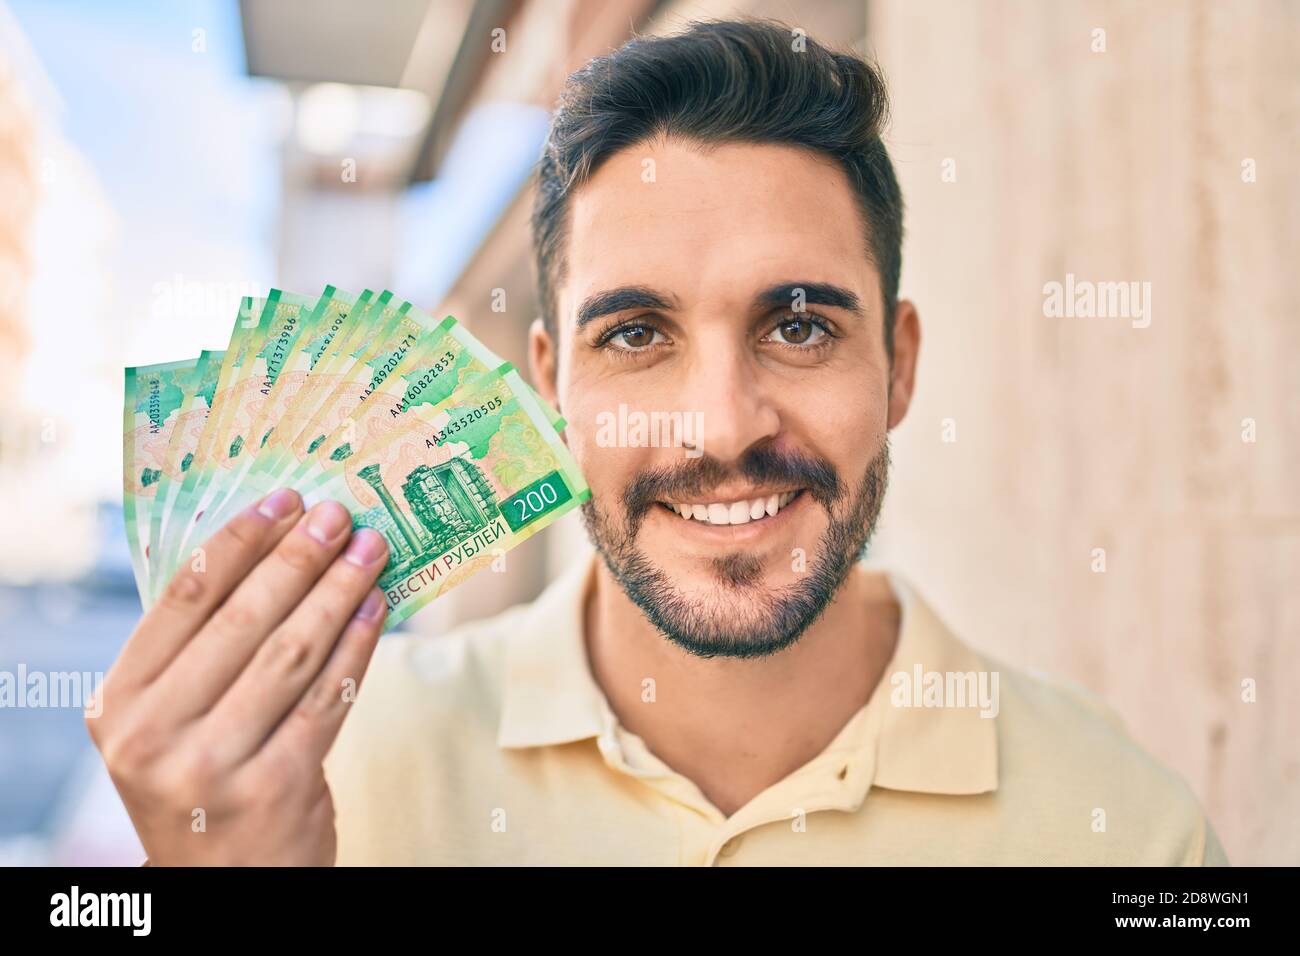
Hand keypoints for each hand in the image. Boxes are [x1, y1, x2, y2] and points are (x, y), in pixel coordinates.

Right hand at [87, 488, 388, 864]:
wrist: (225, 886)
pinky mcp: (277, 788)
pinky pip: (329, 698)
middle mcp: (153, 736)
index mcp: (118, 704)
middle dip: (299, 557)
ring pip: (291, 653)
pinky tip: (377, 607)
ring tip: (370, 550)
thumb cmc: (203, 783)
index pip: (184, 599)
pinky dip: (358, 645)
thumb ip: (199, 651)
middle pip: (243, 619)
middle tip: (340, 513)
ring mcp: (213, 766)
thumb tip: (273, 546)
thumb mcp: (169, 722)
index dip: (240, 540)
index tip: (283, 498)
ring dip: (337, 592)